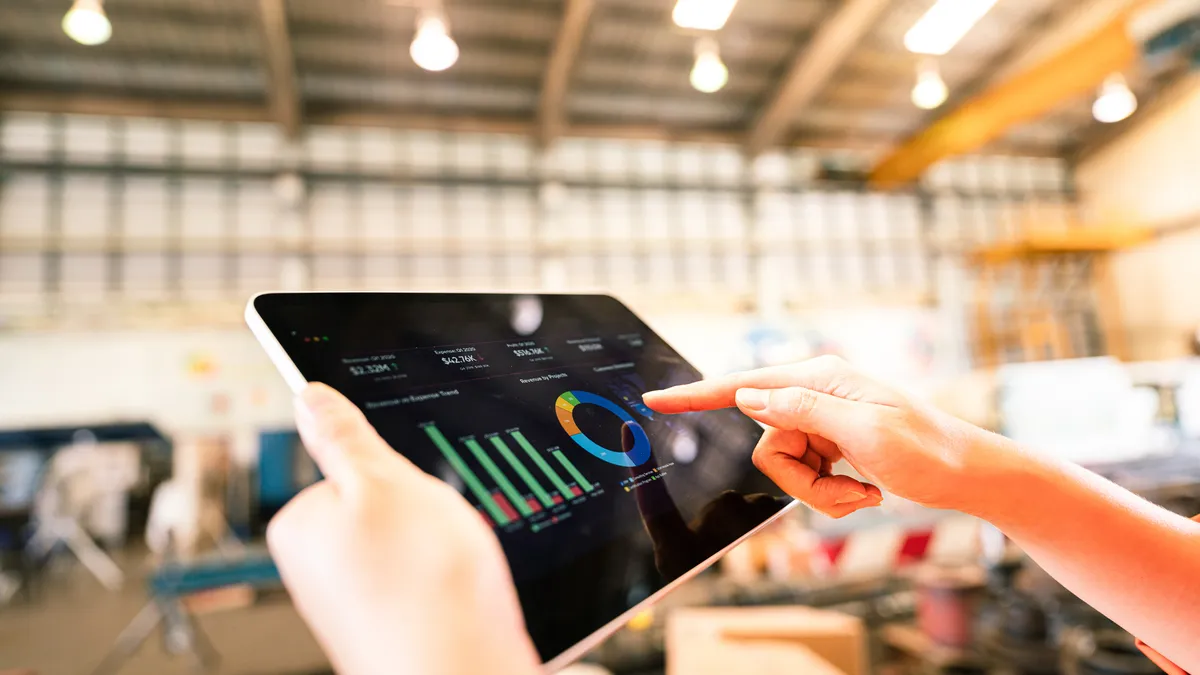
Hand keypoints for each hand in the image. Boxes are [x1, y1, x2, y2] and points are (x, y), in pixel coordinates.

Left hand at [267, 383, 539, 674]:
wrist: (463, 674)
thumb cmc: (422, 591)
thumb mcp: (385, 481)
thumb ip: (345, 436)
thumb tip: (310, 398)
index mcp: (301, 524)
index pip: (343, 464)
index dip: (390, 466)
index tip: (414, 483)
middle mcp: (318, 569)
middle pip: (380, 502)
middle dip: (420, 505)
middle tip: (438, 524)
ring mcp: (357, 601)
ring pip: (411, 541)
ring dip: (441, 543)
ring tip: (452, 563)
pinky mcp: (394, 625)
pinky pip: (427, 579)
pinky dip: (450, 578)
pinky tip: (460, 591)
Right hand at [643, 355, 997, 517]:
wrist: (968, 476)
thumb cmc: (927, 449)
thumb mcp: (864, 429)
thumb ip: (799, 409)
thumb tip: (746, 394)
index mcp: (820, 377)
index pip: (744, 384)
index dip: (697, 395)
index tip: (657, 398)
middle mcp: (815, 395)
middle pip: (767, 444)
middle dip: (802, 480)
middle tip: (849, 489)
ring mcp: (822, 422)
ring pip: (785, 468)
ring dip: (822, 492)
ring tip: (864, 491)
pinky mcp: (830, 445)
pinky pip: (806, 480)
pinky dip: (833, 495)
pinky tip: (867, 490)